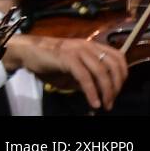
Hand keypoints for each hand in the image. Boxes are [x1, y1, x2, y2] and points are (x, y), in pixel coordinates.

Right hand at [6, 35, 127, 109]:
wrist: (26, 52)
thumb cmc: (49, 61)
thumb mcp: (73, 69)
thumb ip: (87, 76)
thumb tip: (100, 91)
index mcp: (91, 46)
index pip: (118, 57)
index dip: (123, 74)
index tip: (118, 89)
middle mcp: (87, 45)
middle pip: (113, 65)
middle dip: (116, 86)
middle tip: (111, 100)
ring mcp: (77, 50)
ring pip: (101, 72)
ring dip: (106, 91)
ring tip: (104, 104)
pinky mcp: (67, 58)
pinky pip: (85, 77)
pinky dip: (92, 92)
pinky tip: (93, 102)